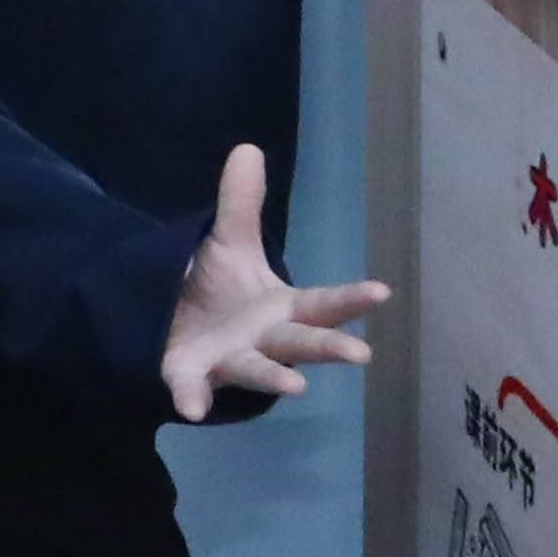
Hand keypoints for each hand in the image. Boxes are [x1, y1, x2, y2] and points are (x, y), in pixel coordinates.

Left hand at [161, 146, 389, 419]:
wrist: (175, 326)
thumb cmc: (220, 292)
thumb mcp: (230, 243)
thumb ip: (240, 203)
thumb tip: (248, 148)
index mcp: (281, 309)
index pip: (322, 304)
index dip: (351, 299)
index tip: (382, 292)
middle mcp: (264, 340)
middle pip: (301, 342)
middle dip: (328, 348)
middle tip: (360, 354)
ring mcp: (230, 361)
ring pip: (258, 370)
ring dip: (275, 377)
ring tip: (295, 386)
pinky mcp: (190, 376)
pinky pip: (191, 388)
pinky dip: (192, 397)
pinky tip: (191, 408)